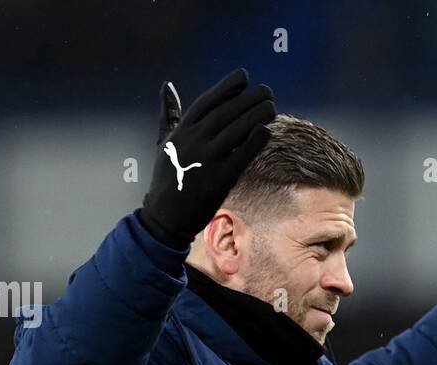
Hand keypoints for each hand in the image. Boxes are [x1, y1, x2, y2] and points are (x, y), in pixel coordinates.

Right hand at [140, 68, 275, 247]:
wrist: (165, 217)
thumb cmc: (167, 177)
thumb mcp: (164, 143)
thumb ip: (169, 114)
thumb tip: (166, 87)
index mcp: (182, 131)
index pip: (207, 102)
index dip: (226, 87)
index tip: (244, 76)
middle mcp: (194, 141)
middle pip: (226, 113)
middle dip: (248, 99)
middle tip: (267, 91)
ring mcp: (208, 159)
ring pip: (236, 130)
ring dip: (256, 115)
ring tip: (272, 107)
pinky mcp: (220, 179)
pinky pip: (242, 155)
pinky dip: (255, 141)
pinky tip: (266, 130)